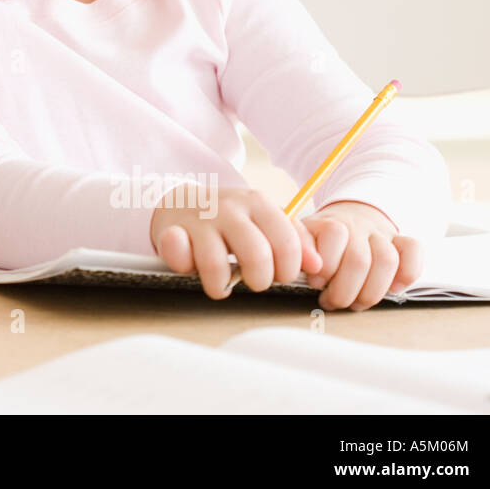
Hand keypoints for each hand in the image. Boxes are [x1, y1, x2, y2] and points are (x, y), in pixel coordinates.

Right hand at [149, 182, 324, 299]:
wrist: (184, 201)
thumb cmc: (233, 219)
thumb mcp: (266, 220)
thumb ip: (297, 240)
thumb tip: (319, 266)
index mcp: (259, 203)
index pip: (287, 245)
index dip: (287, 271)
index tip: (280, 275)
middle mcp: (229, 208)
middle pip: (256, 257)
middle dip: (259, 281)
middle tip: (254, 282)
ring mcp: (199, 219)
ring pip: (216, 265)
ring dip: (221, 286)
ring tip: (222, 285)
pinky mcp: (170, 231)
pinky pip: (177, 254)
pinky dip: (183, 265)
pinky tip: (190, 267)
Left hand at [300, 200, 424, 311]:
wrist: (349, 216)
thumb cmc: (321, 239)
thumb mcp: (303, 239)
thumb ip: (300, 247)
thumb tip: (309, 267)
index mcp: (329, 221)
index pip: (334, 234)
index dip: (327, 266)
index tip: (316, 282)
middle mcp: (357, 225)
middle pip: (359, 260)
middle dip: (344, 291)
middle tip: (333, 302)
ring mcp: (381, 232)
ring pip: (387, 261)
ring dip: (371, 292)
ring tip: (356, 303)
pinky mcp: (401, 241)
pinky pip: (413, 250)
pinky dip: (407, 274)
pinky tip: (393, 288)